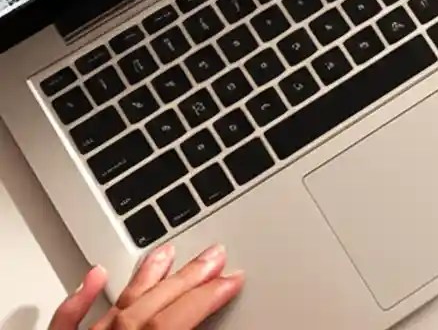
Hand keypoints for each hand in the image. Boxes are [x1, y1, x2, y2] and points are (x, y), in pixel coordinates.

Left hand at [49, 244, 243, 329]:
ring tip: (169, 251)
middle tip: (216, 253)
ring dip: (147, 276)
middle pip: (154, 302)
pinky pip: (68, 320)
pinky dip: (81, 296)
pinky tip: (95, 274)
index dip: (210, 295)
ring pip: (118, 302)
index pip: (179, 316)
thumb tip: (213, 325)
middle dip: (189, 276)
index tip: (234, 279)